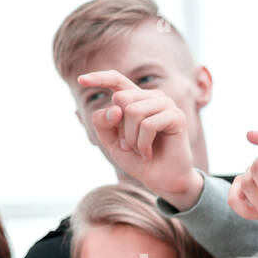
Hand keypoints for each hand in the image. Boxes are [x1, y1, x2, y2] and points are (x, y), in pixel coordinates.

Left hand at [78, 70, 198, 204]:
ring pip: (134, 111)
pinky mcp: (177, 117)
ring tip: (139, 150)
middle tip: (129, 145)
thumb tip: (117, 109)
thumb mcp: (110, 139)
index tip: (80, 81)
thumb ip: (102, 121)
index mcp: (136, 98)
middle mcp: (152, 97)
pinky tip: (148, 153)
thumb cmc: (137, 158)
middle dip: (120, 126)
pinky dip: (143, 144)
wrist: (160, 179)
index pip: (116, 79)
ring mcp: (166, 105)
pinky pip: (148, 124)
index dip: (99, 78)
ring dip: (132, 138)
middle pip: (121, 98)